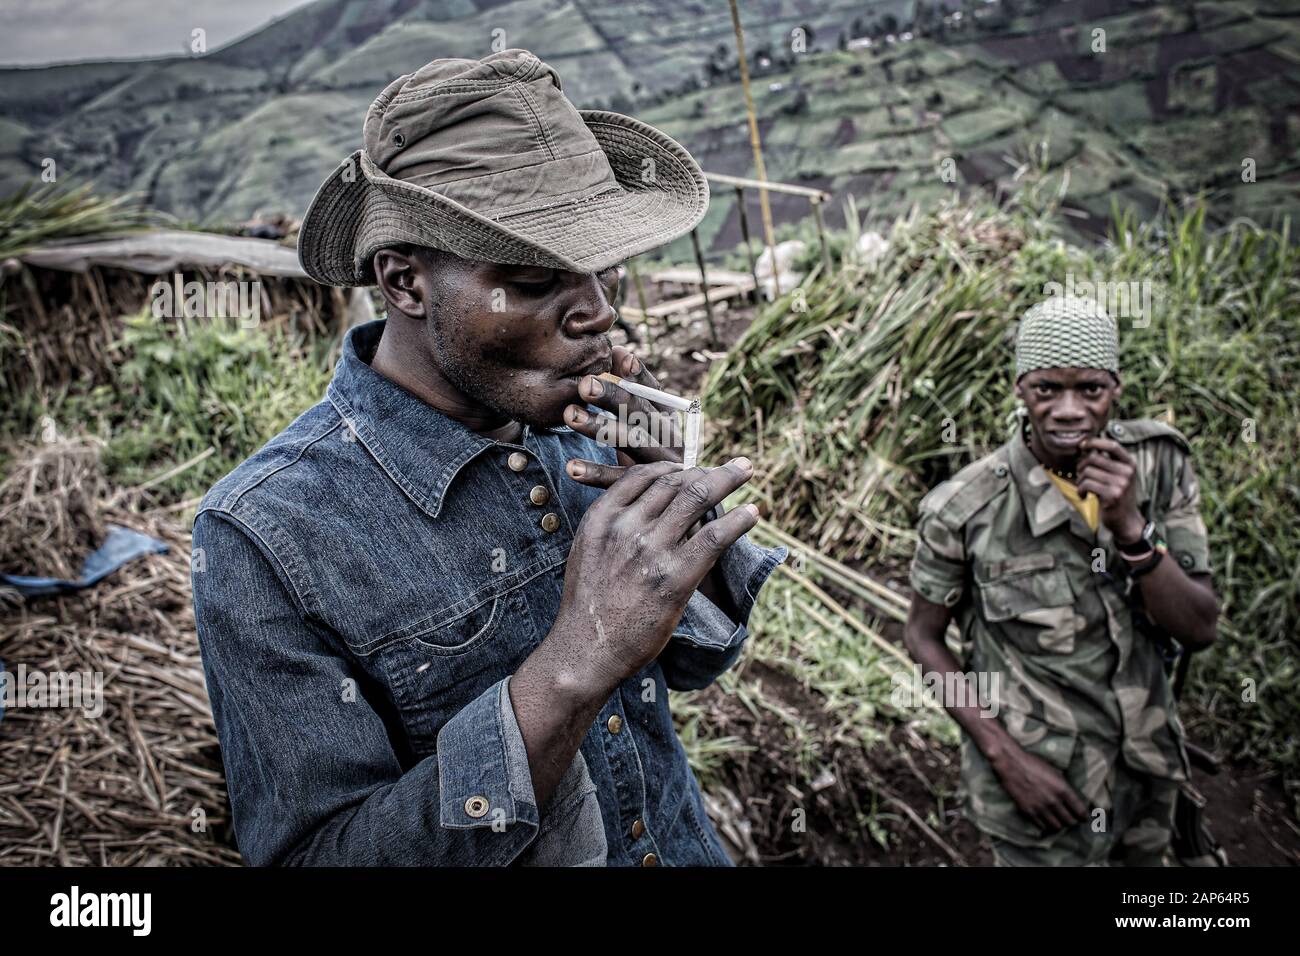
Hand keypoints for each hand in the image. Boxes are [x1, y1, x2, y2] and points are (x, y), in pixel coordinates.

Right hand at [548, 459, 757, 688]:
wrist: (585, 650)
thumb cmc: (589, 604)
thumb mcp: (585, 550)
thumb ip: (611, 525)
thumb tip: (641, 509)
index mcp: (603, 517)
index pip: (645, 475)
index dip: (675, 467)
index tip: (694, 469)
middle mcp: (627, 527)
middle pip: (675, 481)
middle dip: (708, 469)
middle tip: (733, 466)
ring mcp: (651, 551)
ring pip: (697, 498)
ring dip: (728, 479)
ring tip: (746, 471)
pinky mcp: (675, 578)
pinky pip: (714, 537)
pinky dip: (738, 521)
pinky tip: (752, 513)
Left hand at [564, 347, 682, 479]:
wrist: (687, 498)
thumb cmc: (657, 448)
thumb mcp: (652, 417)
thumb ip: (635, 386)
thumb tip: (616, 349)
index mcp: (667, 417)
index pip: (654, 391)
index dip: (639, 374)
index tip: (619, 355)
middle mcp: (667, 437)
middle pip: (641, 413)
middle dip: (614, 397)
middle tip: (585, 384)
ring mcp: (659, 464)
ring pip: (630, 442)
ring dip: (599, 428)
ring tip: (570, 415)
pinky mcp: (646, 490)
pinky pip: (618, 480)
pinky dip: (595, 474)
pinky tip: (572, 467)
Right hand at [990, 743, 1088, 832]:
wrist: (1011, 763)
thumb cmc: (1034, 763)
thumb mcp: (1055, 772)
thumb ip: (1065, 787)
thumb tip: (1073, 799)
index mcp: (1063, 789)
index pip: (1080, 811)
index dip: (1084, 816)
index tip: (1083, 817)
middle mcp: (1053, 801)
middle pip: (1070, 821)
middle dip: (1072, 821)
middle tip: (1071, 818)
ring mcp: (1040, 808)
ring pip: (1057, 826)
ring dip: (1060, 824)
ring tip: (1058, 820)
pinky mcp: (1028, 811)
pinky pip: (1042, 826)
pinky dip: (1046, 825)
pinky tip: (1046, 820)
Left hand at [1077, 436, 1143, 542]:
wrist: (1126, 520)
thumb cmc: (1116, 495)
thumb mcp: (1118, 475)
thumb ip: (1107, 461)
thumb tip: (1085, 445)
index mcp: (1130, 464)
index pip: (1112, 445)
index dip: (1095, 442)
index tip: (1082, 445)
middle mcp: (1127, 472)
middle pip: (1093, 458)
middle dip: (1081, 466)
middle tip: (1080, 475)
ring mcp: (1121, 484)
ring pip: (1087, 472)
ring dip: (1080, 480)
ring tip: (1084, 488)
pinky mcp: (1112, 495)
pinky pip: (1086, 484)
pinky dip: (1080, 490)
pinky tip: (1084, 495)